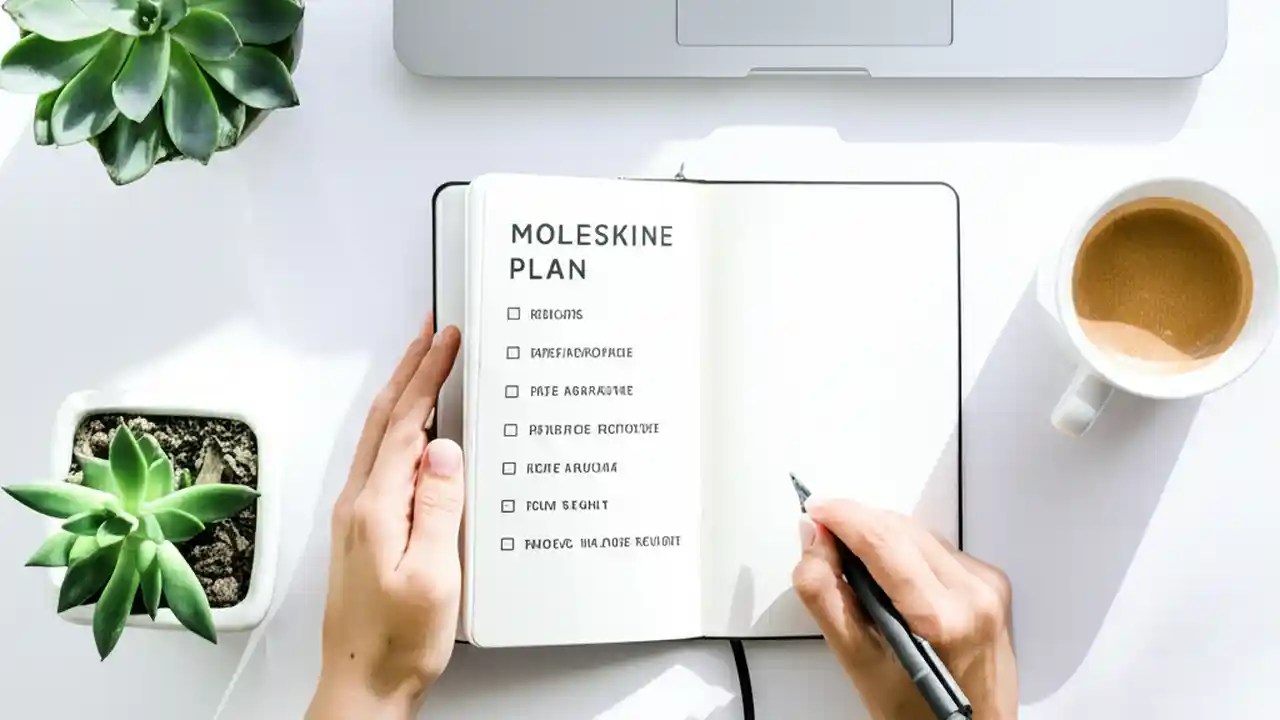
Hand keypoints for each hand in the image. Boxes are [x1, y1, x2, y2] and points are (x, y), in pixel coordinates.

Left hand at [307, 316, 463, 719]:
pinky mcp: (364, 531)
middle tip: (430, 333)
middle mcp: (358, 505)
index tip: (444, 340)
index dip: (427, 376)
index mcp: (376, 507)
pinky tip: (413, 432)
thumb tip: (443, 451)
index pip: (405, 424)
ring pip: (379, 437)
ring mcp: (357, 517)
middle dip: (409, 369)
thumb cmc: (396, 642)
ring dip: (401, 394)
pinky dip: (398, 428)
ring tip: (421, 364)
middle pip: (385, 420)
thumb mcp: (432, 576)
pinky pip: (380, 461)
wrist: (363, 686)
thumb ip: (438, 508)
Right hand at [793, 500, 1017, 719]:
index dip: (844, 517)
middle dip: (858, 525)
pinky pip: (939, 549)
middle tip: (825, 542)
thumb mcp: (857, 660)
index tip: (816, 510)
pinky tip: (896, 583)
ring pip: (920, 534)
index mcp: (940, 617)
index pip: (884, 541)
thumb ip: (825, 595)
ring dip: (883, 539)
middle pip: (901, 529)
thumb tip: (813, 539)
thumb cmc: (915, 712)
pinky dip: (909, 554)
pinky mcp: (994, 582)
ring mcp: (989, 585)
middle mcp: (973, 593)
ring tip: (859, 570)